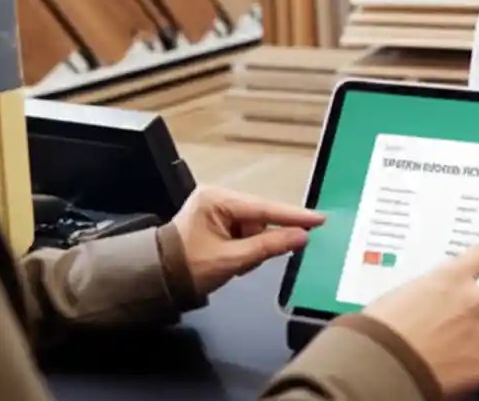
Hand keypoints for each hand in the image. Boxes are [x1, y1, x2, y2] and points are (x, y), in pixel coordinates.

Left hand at [171, 186, 324, 296]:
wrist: (159, 280)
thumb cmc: (189, 268)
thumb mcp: (231, 260)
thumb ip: (269, 246)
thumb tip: (301, 237)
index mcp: (216, 200)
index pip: (263, 208)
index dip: (293, 216)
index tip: (318, 218)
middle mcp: (218, 198)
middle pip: (260, 218)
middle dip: (262, 240)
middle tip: (251, 260)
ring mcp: (218, 209)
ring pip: (255, 227)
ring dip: (254, 247)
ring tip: (236, 264)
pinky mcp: (218, 221)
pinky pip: (246, 232)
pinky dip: (246, 248)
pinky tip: (234, 259)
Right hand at [362, 232, 478, 398]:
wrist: (381, 367)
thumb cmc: (381, 331)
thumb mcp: (400, 298)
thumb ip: (427, 297)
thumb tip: (428, 310)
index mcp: (450, 278)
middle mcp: (473, 301)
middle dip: (471, 314)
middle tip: (446, 329)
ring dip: (473, 342)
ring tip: (444, 354)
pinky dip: (475, 371)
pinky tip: (452, 374)